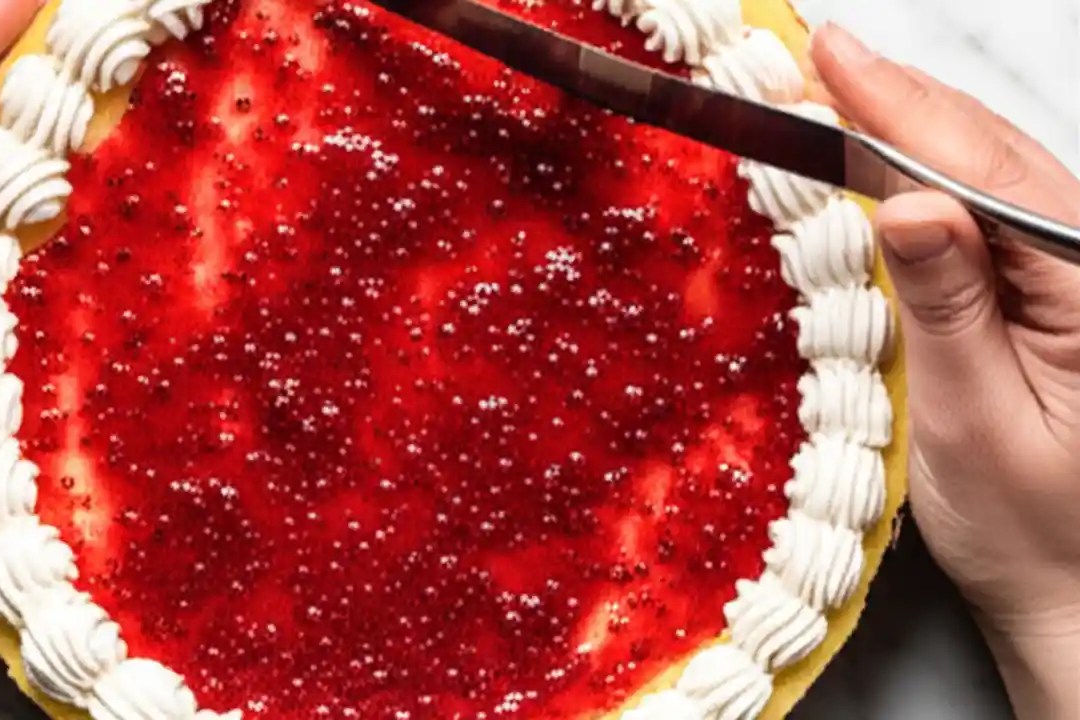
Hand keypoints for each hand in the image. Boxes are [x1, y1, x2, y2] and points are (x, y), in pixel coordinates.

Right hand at [813, 24, 1079, 718]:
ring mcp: (1077, 276)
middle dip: (899, 98)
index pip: (987, 174)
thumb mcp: (977, 425)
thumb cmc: (1035, 532)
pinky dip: (930, 174)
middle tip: (815, 51)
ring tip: (840, 84)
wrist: (1078, 595)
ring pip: (992, 173)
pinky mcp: (1051, 295)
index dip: (899, 108)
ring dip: (912, 126)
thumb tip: (908, 201)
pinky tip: (890, 156)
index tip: (829, 56)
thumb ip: (950, 307)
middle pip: (993, 152)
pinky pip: (991, 214)